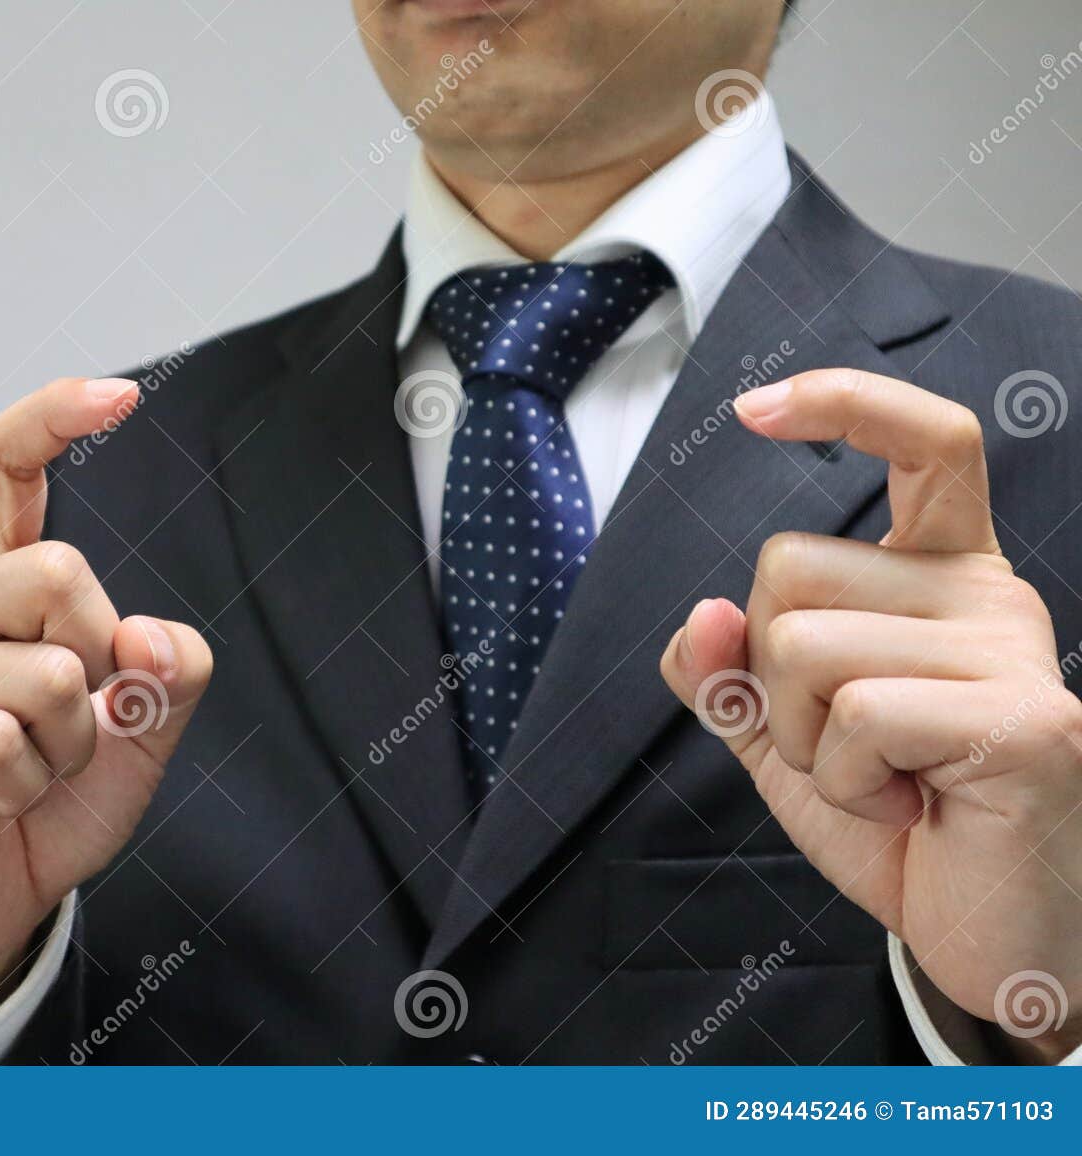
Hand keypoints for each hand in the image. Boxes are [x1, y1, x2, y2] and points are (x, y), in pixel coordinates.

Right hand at [0, 376, 212, 1039]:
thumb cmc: (49, 808)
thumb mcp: (137, 736)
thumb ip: (164, 675)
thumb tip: (151, 638)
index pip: (2, 471)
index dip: (54, 417)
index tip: (119, 395)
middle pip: (58, 569)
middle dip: (99, 664)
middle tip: (66, 732)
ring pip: (44, 671)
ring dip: (68, 748)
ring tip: (25, 780)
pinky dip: (24, 787)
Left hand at [660, 369, 1081, 1061]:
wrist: (982, 938)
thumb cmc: (896, 828)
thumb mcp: (785, 743)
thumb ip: (733, 675)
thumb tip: (700, 615)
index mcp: (943, 579)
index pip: (927, 444)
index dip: (846, 401)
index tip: (754, 409)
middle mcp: (989, 595)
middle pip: (789, 565)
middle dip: (770, 674)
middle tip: (844, 746)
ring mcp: (1015, 653)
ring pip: (802, 642)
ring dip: (801, 738)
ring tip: (880, 779)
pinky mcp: (1025, 722)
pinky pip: (855, 714)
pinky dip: (843, 778)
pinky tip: (908, 806)